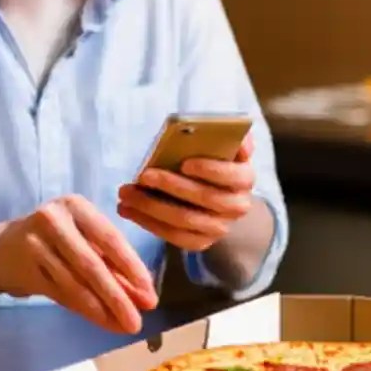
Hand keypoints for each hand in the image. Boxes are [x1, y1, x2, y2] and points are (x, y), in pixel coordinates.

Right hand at [0, 194, 158, 332]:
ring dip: (102, 309)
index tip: (150, 294)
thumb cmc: (56, 241)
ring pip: (76, 283)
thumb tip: (144, 297)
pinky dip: (85, 310)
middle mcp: (54, 219)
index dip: (132, 268)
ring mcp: (35, 243)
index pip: (110, 238)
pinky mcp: (24, 267)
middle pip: (92, 264)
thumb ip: (114, 265)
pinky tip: (102, 321)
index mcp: (76, 206)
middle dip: (118, 296)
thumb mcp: (85, 241)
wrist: (1, 250)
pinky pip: (61, 293)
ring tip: (123, 326)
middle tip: (137, 321)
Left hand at [117, 134, 256, 251]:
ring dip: (151, 207)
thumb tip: (221, 129)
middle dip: (171, 186)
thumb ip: (226, 135)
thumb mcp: (223, 146)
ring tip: (126, 194)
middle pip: (205, 198)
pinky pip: (174, 237)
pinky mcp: (201, 242)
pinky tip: (128, 210)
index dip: (210, 170)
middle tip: (143, 175)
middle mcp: (237, 206)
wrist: (218, 195)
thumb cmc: (213, 161)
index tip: (185, 162)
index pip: (233, 175)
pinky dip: (149, 223)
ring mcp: (219, 228)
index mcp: (244, 178)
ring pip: (185, 221)